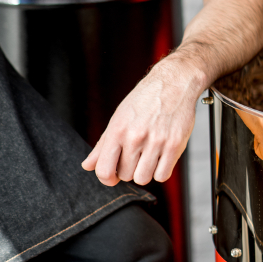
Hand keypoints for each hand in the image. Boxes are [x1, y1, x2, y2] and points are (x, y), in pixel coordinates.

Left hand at [81, 60, 200, 185]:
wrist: (175, 82)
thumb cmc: (146, 99)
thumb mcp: (119, 117)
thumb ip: (103, 144)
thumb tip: (88, 166)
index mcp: (118, 130)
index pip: (104, 170)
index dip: (106, 179)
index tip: (112, 177)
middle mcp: (135, 137)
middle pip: (125, 175)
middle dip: (130, 169)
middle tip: (137, 155)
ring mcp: (156, 141)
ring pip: (143, 178)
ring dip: (145, 171)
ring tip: (149, 157)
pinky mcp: (175, 144)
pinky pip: (163, 175)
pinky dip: (161, 171)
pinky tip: (161, 157)